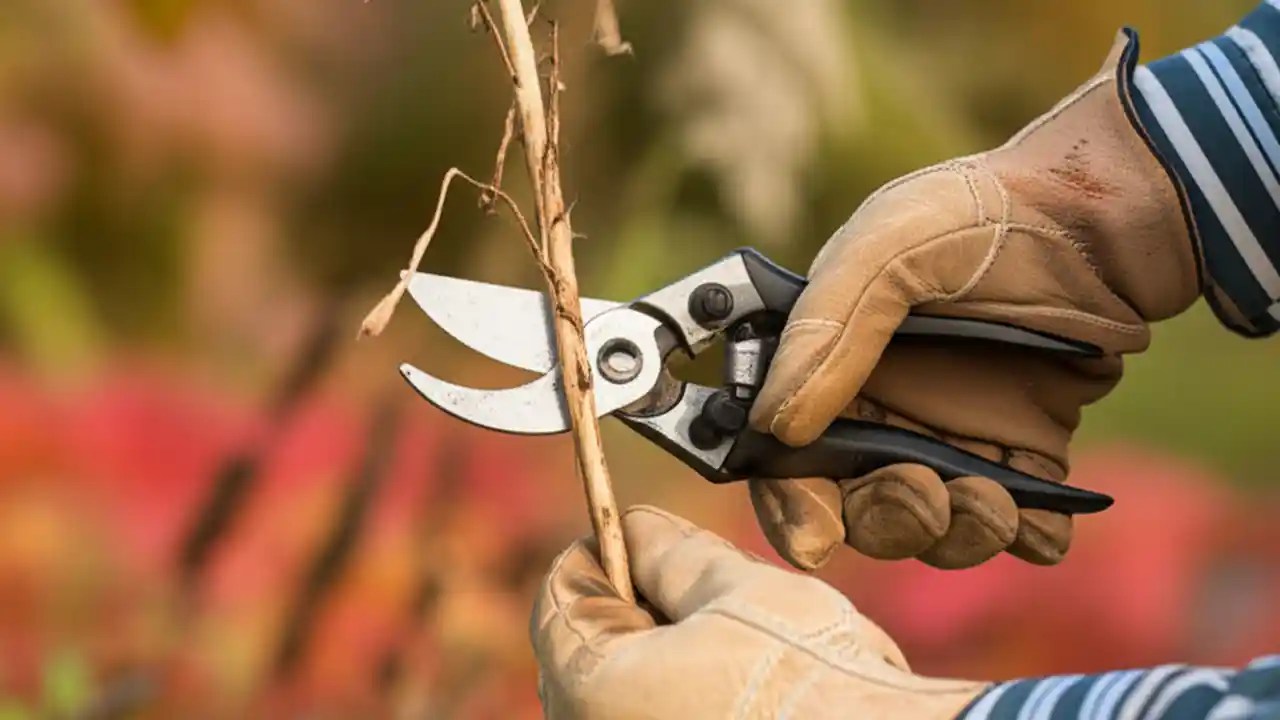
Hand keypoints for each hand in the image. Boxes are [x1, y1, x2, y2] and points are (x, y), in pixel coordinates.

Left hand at [531, 506, 986, 718]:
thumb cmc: (813, 680)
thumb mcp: (737, 588)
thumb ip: (670, 553)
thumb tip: (637, 530)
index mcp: (592, 683)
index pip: (561, 595)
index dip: (601, 553)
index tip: (640, 538)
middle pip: (585, 648)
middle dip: (632, 605)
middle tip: (696, 582)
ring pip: (621, 693)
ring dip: (659, 653)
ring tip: (730, 635)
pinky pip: (654, 718)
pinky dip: (680, 696)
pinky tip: (738, 682)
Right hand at [746, 32, 1201, 569]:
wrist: (1098, 215)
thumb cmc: (977, 215)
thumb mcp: (883, 251)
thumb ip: (825, 334)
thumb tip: (776, 425)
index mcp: (832, 370)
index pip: (788, 463)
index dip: (791, 508)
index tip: (817, 535)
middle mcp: (886, 413)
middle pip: (860, 512)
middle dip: (886, 521)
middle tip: (922, 493)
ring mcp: (958, 437)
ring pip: (940, 530)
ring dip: (957, 535)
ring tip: (990, 498)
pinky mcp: (1029, 450)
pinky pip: (1023, 525)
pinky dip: (1029, 538)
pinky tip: (1038, 517)